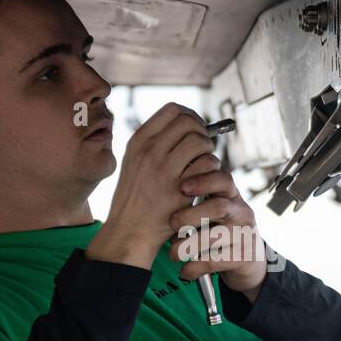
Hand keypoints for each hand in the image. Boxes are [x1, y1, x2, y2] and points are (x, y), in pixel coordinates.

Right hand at [92, 102, 219, 265]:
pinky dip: (210, 169)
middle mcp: (150, 151)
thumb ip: (155, 143)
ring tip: (203, 164)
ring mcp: (164, 169)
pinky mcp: (179, 188)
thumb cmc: (136, 198)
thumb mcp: (134, 162)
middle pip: (189, 122)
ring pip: (199, 141)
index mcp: (139, 141)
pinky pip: (206, 164)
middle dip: (202, 132)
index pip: (173, 110)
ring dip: (208, 150)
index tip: (196, 129)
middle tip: (203, 148)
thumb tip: (187, 125)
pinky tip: (204, 179)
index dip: (191, 116)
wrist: (129, 230)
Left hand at [167, 162, 267, 299]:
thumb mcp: (213, 210)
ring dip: (188, 246)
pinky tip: (184, 271)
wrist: (248, 259)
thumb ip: (196, 201)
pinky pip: (214, 261)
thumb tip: (160, 202)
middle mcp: (242, 212)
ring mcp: (245, 234)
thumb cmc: (222, 229)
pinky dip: (194, 267)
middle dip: (191, 215)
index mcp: (232, 196)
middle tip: (172, 223)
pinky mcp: (243, 257)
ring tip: (173, 254)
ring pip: (214, 237)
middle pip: (219, 208)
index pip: (223, 180)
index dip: (202, 181)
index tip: (181, 187)